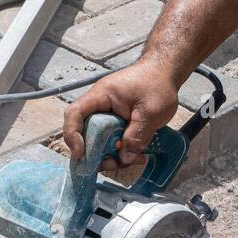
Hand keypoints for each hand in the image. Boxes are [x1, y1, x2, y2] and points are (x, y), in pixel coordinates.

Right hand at [63, 57, 180, 167]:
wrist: (165, 73)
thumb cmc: (157, 84)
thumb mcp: (150, 112)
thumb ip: (137, 135)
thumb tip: (124, 158)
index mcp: (101, 96)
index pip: (75, 114)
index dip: (72, 135)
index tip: (81, 154)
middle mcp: (99, 106)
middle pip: (86, 133)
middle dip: (96, 153)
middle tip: (112, 164)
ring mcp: (107, 116)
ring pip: (100, 142)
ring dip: (112, 156)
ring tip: (132, 159)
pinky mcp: (116, 124)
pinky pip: (112, 142)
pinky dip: (122, 152)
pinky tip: (137, 155)